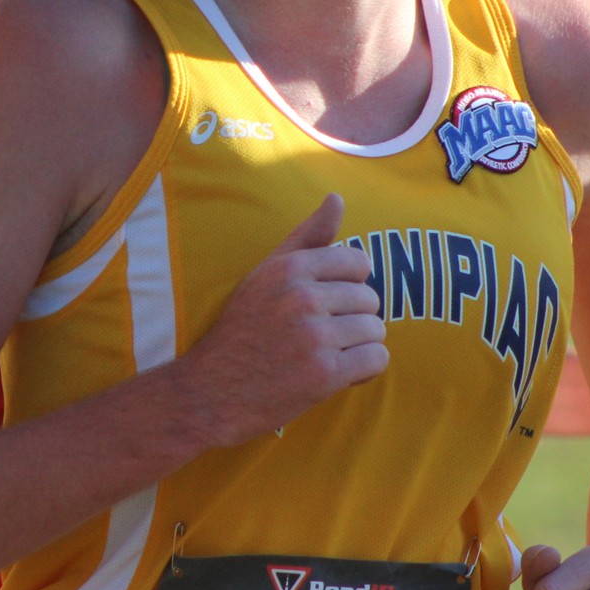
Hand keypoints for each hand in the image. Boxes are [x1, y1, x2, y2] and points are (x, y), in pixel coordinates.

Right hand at [175, 194, 386, 447]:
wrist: (213, 392)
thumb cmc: (244, 329)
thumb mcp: (266, 274)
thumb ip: (307, 236)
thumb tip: (337, 197)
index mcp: (290, 268)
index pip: (359, 263)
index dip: (348, 287)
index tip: (325, 305)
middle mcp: (302, 297)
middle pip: (370, 299)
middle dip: (353, 320)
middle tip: (320, 337)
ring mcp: (314, 336)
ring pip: (376, 331)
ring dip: (359, 347)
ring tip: (325, 355)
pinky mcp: (324, 374)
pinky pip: (376, 360)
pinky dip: (364, 371)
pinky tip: (336, 374)